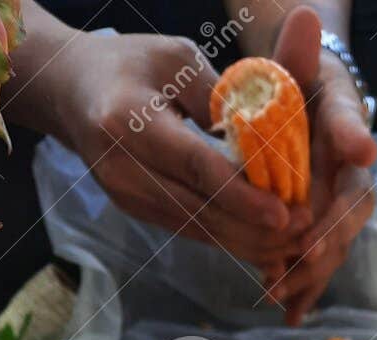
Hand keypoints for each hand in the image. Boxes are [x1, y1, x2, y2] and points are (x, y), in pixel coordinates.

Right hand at [49, 32, 311, 264]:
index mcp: (127, 121)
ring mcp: (128, 197)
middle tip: (304, 231)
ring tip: (294, 243)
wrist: (73, 91)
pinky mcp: (138, 212)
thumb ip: (219, 95)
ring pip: (197, 229)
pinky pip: (191, 230)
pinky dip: (230, 238)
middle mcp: (123, 168)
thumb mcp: (175, 59)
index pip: (194, 166)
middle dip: (255, 227)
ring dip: (248, 241)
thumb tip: (269, 134)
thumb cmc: (130, 64)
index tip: (283, 212)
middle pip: (199, 209)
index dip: (241, 194)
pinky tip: (265, 243)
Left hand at [265, 7, 376, 323]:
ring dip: (307, 278)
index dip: (342, 185)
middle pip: (344, 225)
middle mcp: (352, 188)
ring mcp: (338, 217)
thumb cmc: (296, 87)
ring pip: (329, 253)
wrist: (295, 110)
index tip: (330, 198)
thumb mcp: (300, 68)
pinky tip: (290, 315)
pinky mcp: (319, 237)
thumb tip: (304, 19)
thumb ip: (300, 52)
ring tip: (279, 296)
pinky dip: (303, 291)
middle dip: (320, 247)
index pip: (353, 173)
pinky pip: (316, 268)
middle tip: (294, 263)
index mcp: (350, 150)